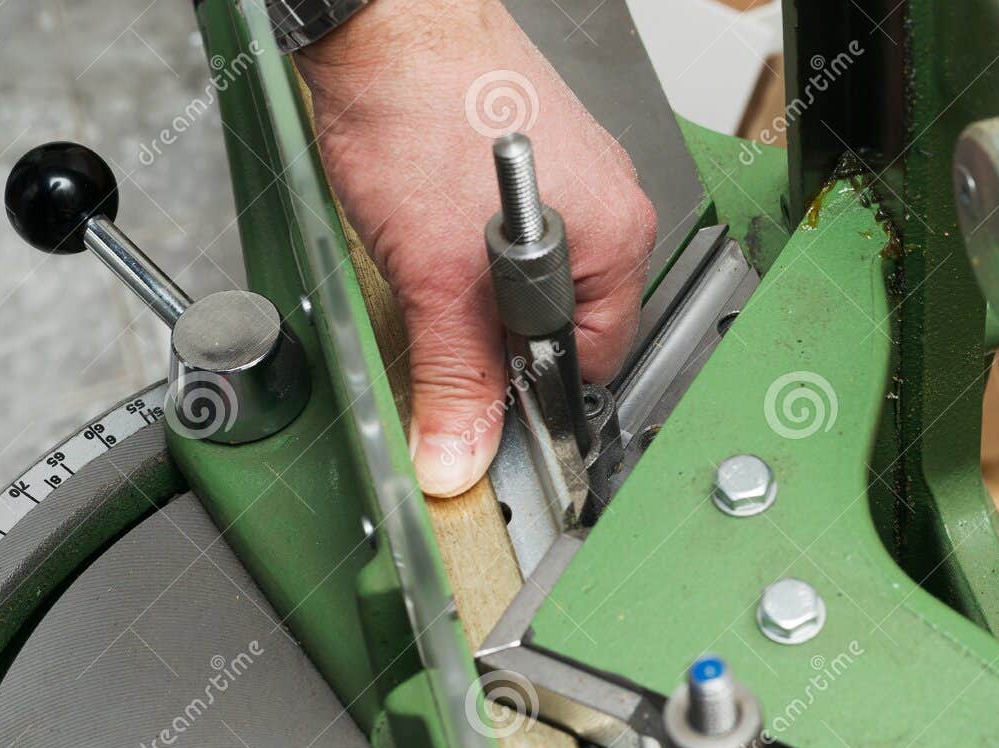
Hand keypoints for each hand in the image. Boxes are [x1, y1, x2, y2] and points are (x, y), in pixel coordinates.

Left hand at [296, 0, 656, 495]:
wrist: (380, 20)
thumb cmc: (422, 106)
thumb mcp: (436, 278)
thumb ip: (454, 378)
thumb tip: (460, 454)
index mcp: (618, 239)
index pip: (593, 364)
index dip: (535, 395)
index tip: (488, 411)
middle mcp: (610, 207)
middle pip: (566, 327)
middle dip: (505, 342)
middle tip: (452, 324)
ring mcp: (574, 181)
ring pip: (533, 285)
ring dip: (484, 298)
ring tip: (440, 263)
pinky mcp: (530, 167)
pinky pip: (513, 243)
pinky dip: (473, 256)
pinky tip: (437, 234)